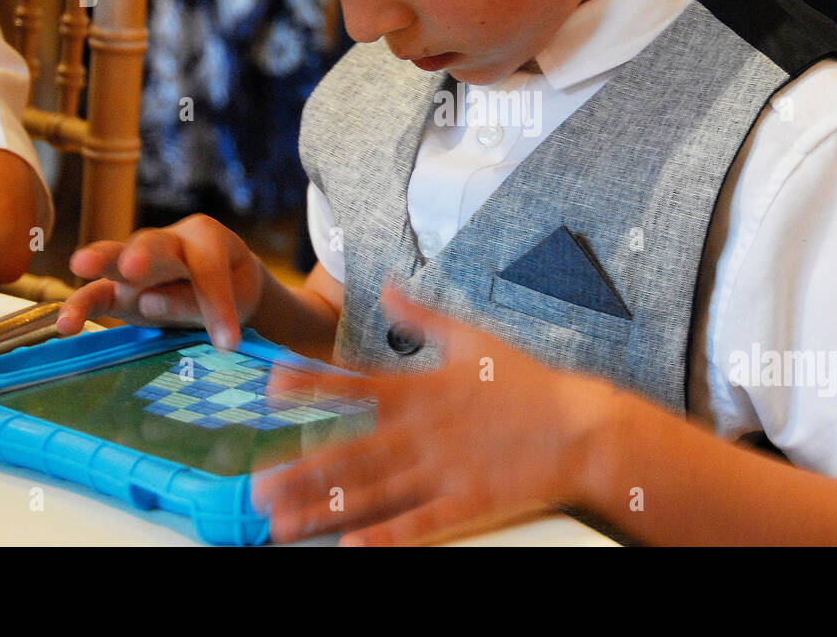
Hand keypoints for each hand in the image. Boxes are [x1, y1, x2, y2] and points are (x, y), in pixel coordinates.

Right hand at [54, 214, 267, 350]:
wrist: (224, 286)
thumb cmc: (233, 286)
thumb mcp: (234, 296)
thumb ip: (197, 301)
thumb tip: (149, 302)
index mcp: (206, 237)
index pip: (207, 268)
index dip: (216, 305)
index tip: (227, 343)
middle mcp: (167, 242)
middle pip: (154, 245)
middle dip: (143, 256)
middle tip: (134, 268)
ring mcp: (136, 263)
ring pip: (115, 258)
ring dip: (99, 263)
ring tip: (80, 266)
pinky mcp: (117, 291)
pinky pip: (96, 296)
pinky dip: (80, 307)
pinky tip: (65, 324)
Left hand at [251, 281, 621, 544]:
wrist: (580, 427)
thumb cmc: (527, 381)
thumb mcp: (474, 337)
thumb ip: (424, 316)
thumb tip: (390, 288)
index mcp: (425, 389)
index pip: (357, 386)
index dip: (312, 385)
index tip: (270, 388)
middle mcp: (426, 431)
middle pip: (353, 451)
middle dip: (302, 469)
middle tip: (256, 485)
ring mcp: (444, 470)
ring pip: (374, 491)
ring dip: (325, 508)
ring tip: (283, 524)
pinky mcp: (467, 503)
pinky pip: (419, 523)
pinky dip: (385, 537)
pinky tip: (351, 548)